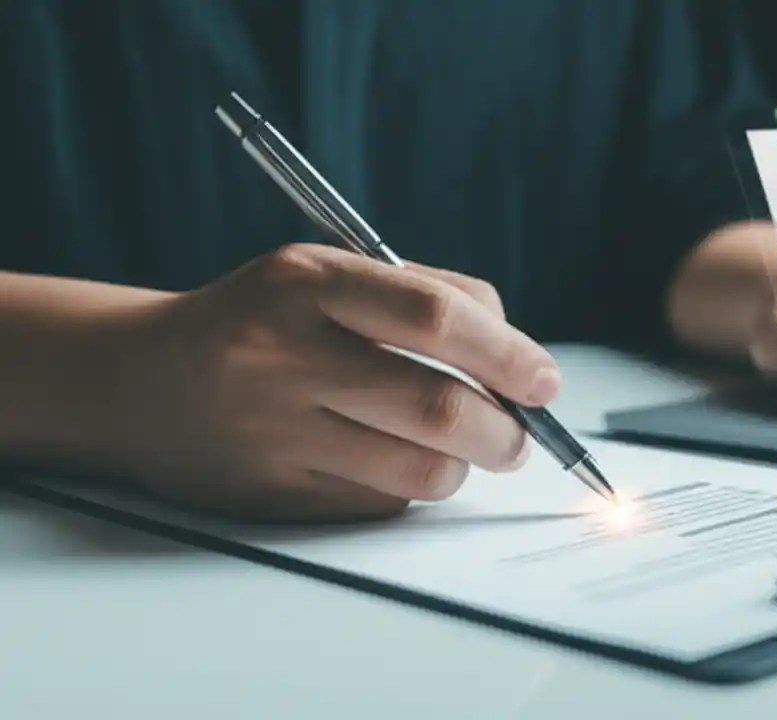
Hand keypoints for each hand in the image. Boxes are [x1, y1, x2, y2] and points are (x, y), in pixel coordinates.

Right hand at [116, 244, 558, 521]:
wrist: (141, 379)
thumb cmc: (265, 320)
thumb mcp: (328, 274)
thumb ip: (427, 297)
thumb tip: (521, 360)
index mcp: (308, 281)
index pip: (435, 316)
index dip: (508, 353)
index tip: (544, 382)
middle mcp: (285, 352)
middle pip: (438, 407)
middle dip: (505, 431)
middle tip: (518, 436)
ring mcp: (272, 428)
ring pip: (419, 470)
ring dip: (463, 466)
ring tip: (462, 449)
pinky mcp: (268, 492)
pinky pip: (379, 504)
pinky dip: (410, 490)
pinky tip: (392, 464)